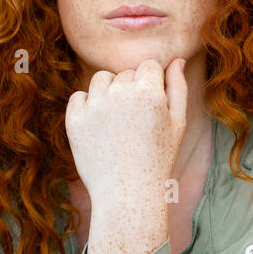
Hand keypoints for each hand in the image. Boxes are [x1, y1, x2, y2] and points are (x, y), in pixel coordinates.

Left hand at [64, 57, 188, 209]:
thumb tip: (176, 60)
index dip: (152, 85)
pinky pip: (78, 97)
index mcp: (148, 91)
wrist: (127, 193)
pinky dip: (87, 107)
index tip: (151, 108)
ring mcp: (94, 106)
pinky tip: (99, 128)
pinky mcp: (74, 120)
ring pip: (100, 80)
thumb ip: (178, 87)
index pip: (148, 66)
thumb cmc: (158, 158)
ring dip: (108, 93)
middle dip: (131, 90)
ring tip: (117, 122)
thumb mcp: (177, 123)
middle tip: (135, 123)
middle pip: (124, 74)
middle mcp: (119, 93)